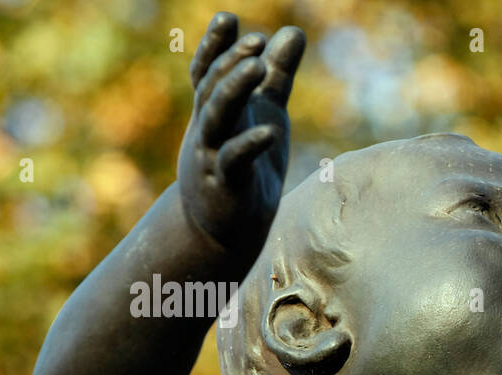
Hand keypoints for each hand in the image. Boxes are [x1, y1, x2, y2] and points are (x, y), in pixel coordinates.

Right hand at [177, 12, 304, 257]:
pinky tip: (270, 132)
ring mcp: (212, 155)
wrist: (228, 227)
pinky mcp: (227, 185)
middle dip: (231, 63)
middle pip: (213, 88)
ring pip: (218, 117)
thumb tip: (293, 31)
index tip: (227, 18)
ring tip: (258, 67)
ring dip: (234, 90)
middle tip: (257, 42)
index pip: (208, 71)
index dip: (215, 45)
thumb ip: (278, 75)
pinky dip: (250, 144)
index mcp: (215, 109)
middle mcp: (208, 128)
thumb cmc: (246, 163)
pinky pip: (234, 161)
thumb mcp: (267, 112)